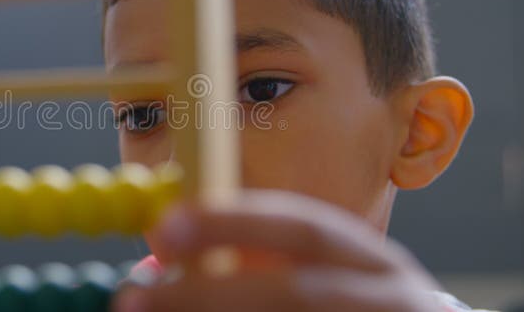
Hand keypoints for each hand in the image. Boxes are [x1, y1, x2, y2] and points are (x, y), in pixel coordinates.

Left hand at [117, 191, 443, 311]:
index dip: (233, 222)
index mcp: (372, 262)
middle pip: (299, 292)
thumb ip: (259, 269)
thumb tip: (162, 266)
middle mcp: (387, 301)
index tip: (166, 227)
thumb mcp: (322, 281)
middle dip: (213, 293)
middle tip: (136, 299)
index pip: (303, 227)